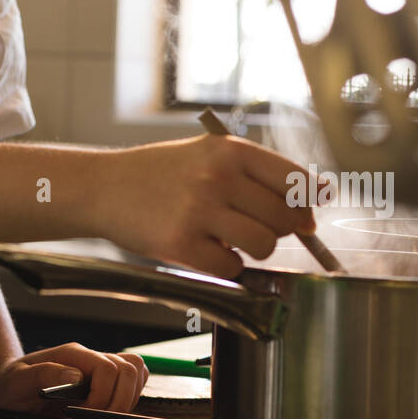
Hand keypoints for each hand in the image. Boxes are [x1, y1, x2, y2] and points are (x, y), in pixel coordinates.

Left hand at [0, 342, 148, 418]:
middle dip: (121, 403)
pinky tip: (107, 415)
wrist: (7, 382)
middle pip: (130, 369)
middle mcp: (90, 358)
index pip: (109, 368)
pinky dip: (128, 400)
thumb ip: (43, 374)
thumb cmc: (11, 382)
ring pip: (135, 372)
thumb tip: (76, 377)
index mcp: (73, 355)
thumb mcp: (17, 381)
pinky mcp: (102, 381)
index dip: (105, 397)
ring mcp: (98, 368)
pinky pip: (131, 382)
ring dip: (128, 400)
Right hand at [96, 132, 316, 278]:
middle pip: (285, 218)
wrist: (105, 187)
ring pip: (264, 245)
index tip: (312, 212)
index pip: (295, 178)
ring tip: (229, 237)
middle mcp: (218, 177)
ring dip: (253, 249)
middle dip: (277, 229)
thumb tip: (309, 212)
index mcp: (229, 150)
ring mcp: (199, 211)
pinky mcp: (181, 244)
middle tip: (252, 225)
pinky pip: (231, 268)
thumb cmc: (163, 173)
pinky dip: (225, 265)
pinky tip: (206, 248)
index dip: (310, 200)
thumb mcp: (208, 155)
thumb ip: (256, 176)